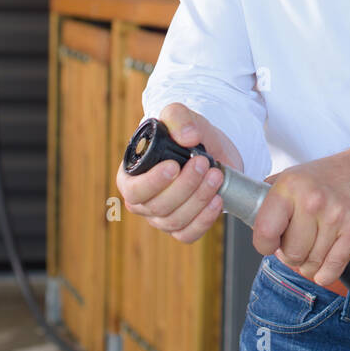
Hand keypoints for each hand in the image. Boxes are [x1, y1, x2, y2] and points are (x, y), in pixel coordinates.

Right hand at [115, 102, 243, 243]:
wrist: (212, 149)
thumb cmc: (187, 134)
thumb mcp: (181, 116)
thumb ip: (178, 118)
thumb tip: (187, 137)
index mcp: (132, 176)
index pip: (134, 190)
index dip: (152, 182)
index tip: (173, 166)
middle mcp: (143, 201)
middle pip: (157, 207)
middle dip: (185, 186)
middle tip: (203, 163)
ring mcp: (161, 217)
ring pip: (175, 221)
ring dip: (198, 199)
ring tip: (216, 175)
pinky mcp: (182, 227)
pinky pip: (188, 234)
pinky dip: (204, 220)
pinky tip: (217, 199)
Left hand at [252, 149, 349, 286]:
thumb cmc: (327, 177)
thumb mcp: (292, 176)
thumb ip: (267, 197)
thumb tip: (247, 218)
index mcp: (289, 187)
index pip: (264, 231)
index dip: (265, 245)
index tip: (271, 243)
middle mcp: (312, 201)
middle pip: (291, 254)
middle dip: (292, 255)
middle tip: (299, 243)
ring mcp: (335, 216)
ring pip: (311, 264)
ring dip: (311, 263)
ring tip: (315, 246)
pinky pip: (333, 268)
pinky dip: (326, 273)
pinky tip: (326, 263)